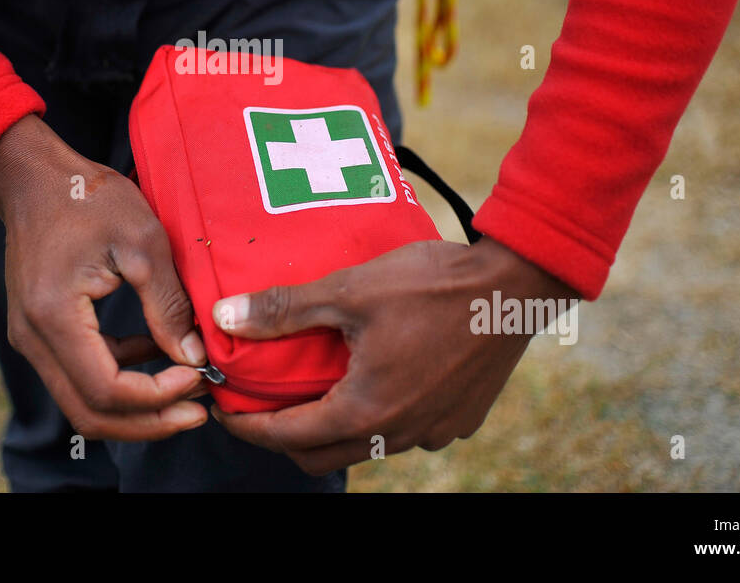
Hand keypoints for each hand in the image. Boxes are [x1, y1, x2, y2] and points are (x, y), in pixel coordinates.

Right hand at [0, 114, 208, 440]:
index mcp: (54, 316)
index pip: (106, 390)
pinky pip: (79, 374)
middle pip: (90, 413)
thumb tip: (193, 358)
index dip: (156, 397)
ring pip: (84, 401)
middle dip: (148, 421)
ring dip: (136, 405)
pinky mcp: (39, 332)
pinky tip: (156, 352)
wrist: (33, 177)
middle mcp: (32, 338)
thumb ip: (168, 305)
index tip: (197, 378)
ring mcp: (30, 338)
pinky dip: (120, 377)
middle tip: (197, 413)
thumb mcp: (143, 241)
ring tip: (185, 385)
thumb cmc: (89, 198)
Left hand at [210, 237, 576, 473]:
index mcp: (365, 409)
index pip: (287, 436)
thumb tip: (225, 318)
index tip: (224, 410)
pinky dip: (379, 414)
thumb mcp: (349, 289)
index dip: (248, 426)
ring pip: (366, 445)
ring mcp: (434, 431)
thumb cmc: (431, 283)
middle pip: (323, 454)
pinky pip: (406, 430)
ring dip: (335, 425)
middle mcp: (399, 432)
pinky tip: (376, 376)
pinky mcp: (460, 419)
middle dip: (286, 436)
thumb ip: (285, 308)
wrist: (515, 284)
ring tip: (318, 385)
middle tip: (265, 403)